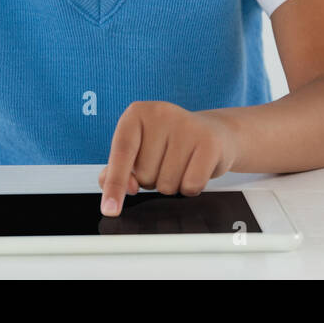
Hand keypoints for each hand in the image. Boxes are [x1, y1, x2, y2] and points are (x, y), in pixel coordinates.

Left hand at [98, 101, 239, 216]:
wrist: (213, 133)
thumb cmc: (168, 144)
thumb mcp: (138, 150)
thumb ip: (117, 170)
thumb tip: (127, 188)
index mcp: (137, 113)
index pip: (121, 152)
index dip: (114, 184)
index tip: (110, 209)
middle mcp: (161, 113)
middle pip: (144, 174)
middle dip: (152, 179)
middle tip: (165, 162)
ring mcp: (187, 126)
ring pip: (166, 184)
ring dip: (172, 185)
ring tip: (181, 164)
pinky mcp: (209, 143)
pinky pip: (191, 185)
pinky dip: (191, 188)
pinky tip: (196, 169)